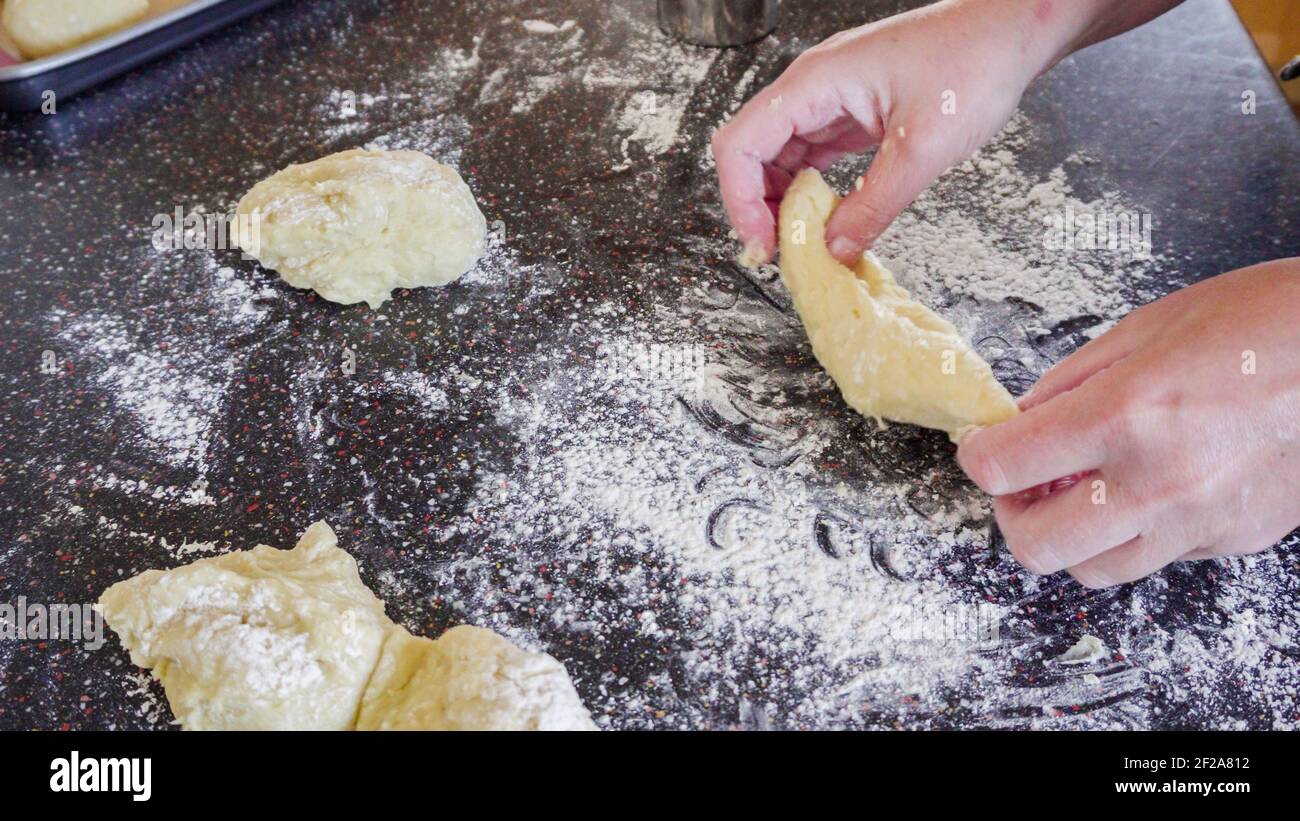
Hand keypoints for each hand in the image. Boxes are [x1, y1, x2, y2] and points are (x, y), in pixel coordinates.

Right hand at [712, 0, 1057, 265]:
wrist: (1014, 31)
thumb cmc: (974, 63)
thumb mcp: (922, 149)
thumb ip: (872, 206)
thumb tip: (834, 251)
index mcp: (815, 83)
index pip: (741, 145)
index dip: (740, 201)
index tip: (763, 244)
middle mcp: (813, 88)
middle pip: (751, 153)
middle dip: (756, 206)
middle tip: (782, 253)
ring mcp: (831, 100)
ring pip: (779, 158)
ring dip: (782, 203)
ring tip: (803, 243)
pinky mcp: (852, 113)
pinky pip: (811, 157)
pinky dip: (811, 192)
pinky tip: (826, 219)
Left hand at [958, 258, 1299, 587]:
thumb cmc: (1267, 323)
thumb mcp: (1150, 326)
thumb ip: (1074, 379)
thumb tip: (1026, 416)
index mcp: (1125, 415)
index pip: (1005, 467)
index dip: (979, 456)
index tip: (983, 447)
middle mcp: (1157, 481)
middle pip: (1037, 548)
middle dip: (1013, 518)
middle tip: (1022, 485)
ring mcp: (1199, 520)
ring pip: (1095, 570)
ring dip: (1072, 536)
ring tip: (1081, 493)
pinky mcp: (1234, 539)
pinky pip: (1158, 555)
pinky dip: (1137, 531)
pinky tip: (1150, 489)